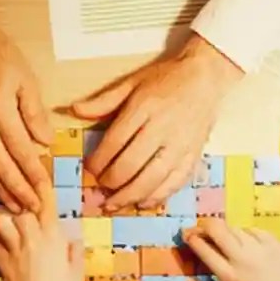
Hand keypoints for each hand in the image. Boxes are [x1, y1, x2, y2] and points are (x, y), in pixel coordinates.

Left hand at [0, 182, 84, 280]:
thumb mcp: (77, 272)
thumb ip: (74, 252)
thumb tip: (73, 238)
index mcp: (54, 238)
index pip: (46, 205)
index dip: (42, 189)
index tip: (39, 177)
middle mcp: (33, 239)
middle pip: (20, 210)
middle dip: (21, 212)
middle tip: (25, 219)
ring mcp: (15, 250)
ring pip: (1, 222)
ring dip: (5, 224)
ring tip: (10, 231)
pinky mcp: (2, 263)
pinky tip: (2, 251)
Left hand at [71, 33, 241, 211]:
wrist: (205, 77)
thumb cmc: (166, 79)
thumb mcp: (132, 83)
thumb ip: (103, 101)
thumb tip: (74, 110)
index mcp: (144, 108)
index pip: (114, 142)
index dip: (98, 161)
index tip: (90, 168)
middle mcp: (162, 129)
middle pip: (130, 165)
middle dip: (111, 181)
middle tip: (101, 186)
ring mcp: (180, 145)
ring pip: (152, 180)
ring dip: (130, 196)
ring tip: (114, 203)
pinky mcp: (194, 156)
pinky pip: (175, 183)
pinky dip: (157, 197)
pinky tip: (142, 203)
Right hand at [182, 218, 279, 280]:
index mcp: (229, 275)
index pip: (205, 250)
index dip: (192, 239)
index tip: (186, 236)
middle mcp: (242, 257)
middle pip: (217, 230)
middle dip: (203, 225)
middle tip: (197, 228)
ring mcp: (258, 247)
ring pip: (233, 228)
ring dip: (222, 230)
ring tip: (219, 236)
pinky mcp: (272, 242)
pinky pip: (251, 229)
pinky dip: (243, 232)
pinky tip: (242, 239)